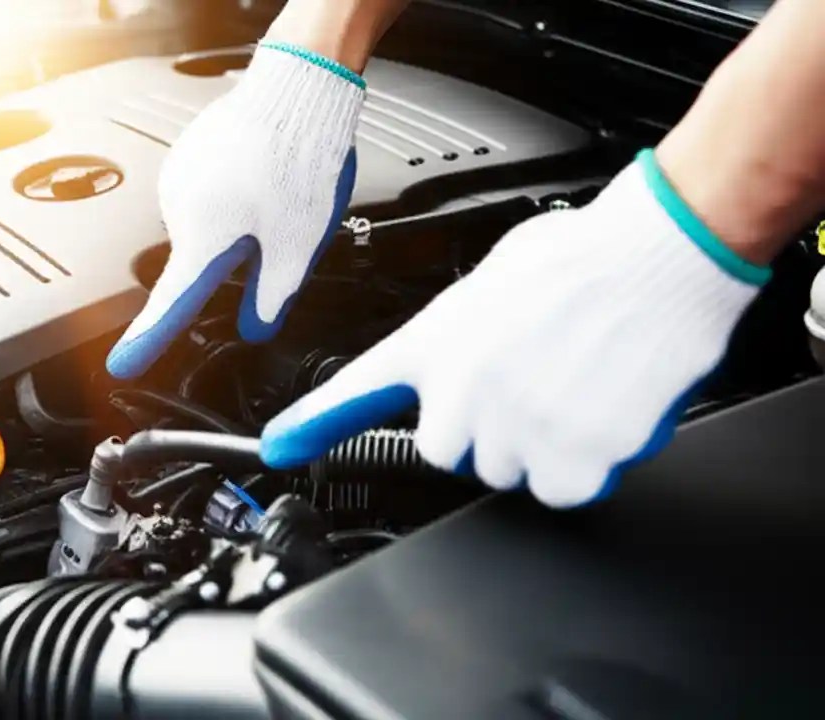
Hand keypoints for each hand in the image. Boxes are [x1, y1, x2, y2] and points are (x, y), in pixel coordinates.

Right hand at [105, 42, 364, 378]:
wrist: (298, 86)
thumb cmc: (298, 160)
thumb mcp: (299, 245)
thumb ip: (272, 296)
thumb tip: (257, 329)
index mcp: (203, 239)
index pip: (171, 305)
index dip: (147, 341)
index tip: (121, 365)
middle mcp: (179, 209)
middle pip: (205, 258)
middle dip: (239, 254)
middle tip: (284, 226)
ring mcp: (179, 177)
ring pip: (209, 223)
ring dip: (239, 220)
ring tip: (279, 188)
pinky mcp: (188, 154)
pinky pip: (208, 191)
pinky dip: (233, 192)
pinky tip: (264, 171)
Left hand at [260, 151, 769, 507]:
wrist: (659, 256)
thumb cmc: (587, 256)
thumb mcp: (491, 282)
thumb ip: (461, 334)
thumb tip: (467, 356)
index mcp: (437, 341)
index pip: (356, 391)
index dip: (312, 426)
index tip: (280, 447)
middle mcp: (463, 389)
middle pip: (448, 452)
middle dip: (483, 432)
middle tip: (528, 389)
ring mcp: (515, 426)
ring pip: (508, 473)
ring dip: (536, 448)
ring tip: (572, 388)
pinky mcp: (571, 455)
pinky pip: (564, 489)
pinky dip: (584, 467)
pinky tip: (599, 416)